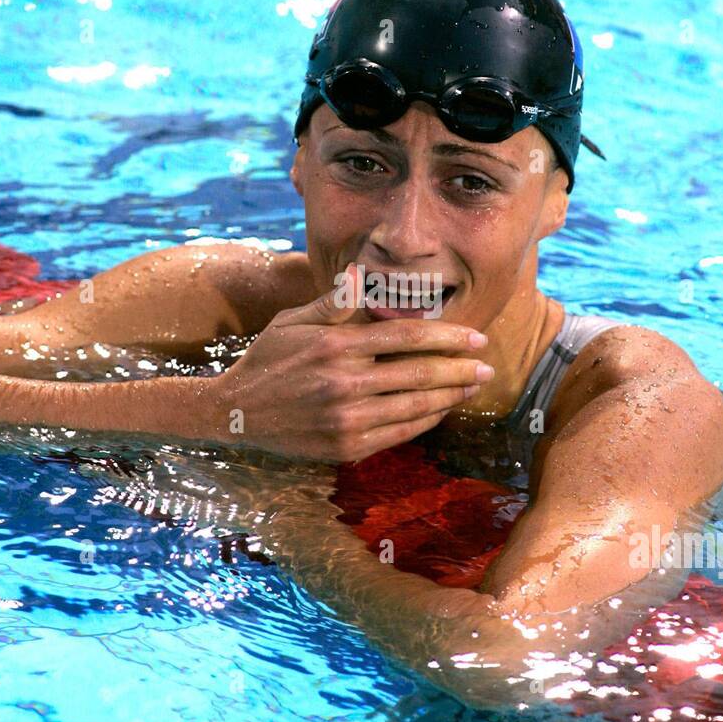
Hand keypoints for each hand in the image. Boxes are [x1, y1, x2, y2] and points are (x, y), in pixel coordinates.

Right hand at [209, 263, 492, 462]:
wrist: (235, 413)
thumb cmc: (268, 360)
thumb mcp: (295, 321)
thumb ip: (335, 303)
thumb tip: (361, 275)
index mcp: (335, 347)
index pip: (405, 337)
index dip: (446, 337)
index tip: (475, 337)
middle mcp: (344, 383)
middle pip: (419, 373)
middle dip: (460, 368)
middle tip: (487, 365)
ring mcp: (346, 419)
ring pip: (414, 406)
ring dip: (450, 396)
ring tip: (472, 386)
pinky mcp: (347, 446)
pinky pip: (399, 433)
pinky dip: (425, 420)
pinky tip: (441, 409)